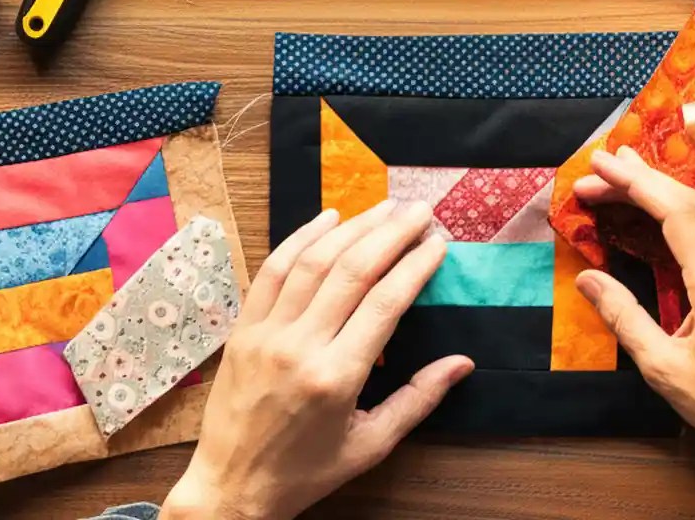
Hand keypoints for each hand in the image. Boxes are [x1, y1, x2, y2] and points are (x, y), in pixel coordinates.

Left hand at [161, 201, 473, 519]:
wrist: (231, 486)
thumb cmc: (307, 471)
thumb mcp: (371, 445)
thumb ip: (417, 400)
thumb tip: (463, 363)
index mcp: (337, 377)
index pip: (385, 302)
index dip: (415, 265)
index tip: (438, 243)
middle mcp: (300, 346)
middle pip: (352, 270)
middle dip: (391, 234)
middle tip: (419, 211)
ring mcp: (266, 333)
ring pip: (313, 262)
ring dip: (352, 228)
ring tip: (384, 208)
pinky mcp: (243, 329)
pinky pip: (273, 271)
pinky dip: (300, 239)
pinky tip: (328, 219)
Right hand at [573, 147, 694, 519]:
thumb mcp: (662, 367)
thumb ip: (624, 317)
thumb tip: (587, 279)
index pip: (675, 214)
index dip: (635, 184)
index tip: (600, 167)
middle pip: (690, 204)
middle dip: (642, 179)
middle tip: (599, 165)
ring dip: (661, 191)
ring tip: (623, 173)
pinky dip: (676, 214)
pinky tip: (656, 211)